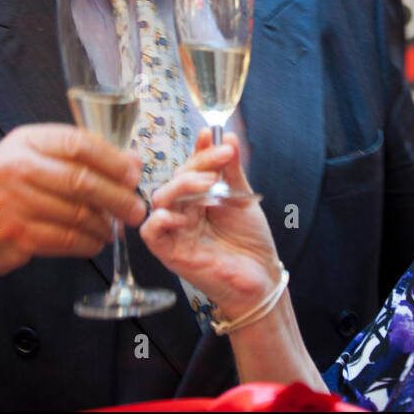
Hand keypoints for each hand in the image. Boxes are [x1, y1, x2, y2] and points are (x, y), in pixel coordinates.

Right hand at [0, 124, 145, 325]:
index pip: (79, 143)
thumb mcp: (27, 159)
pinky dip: (88, 243)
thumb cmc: (0, 193)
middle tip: (137, 209)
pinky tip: (95, 242)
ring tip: (115, 229)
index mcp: (25, 142)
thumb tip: (131, 161)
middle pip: (83, 181)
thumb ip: (74, 157)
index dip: (113, 159)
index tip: (135, 173)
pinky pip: (67, 240)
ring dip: (105, 225)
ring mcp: (15, 203)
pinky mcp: (17, 236)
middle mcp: (17, 168)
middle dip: (118, 197)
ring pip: (78, 214)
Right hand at [140, 132, 281, 320]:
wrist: (261, 277)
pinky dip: (160, 220)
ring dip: (182, 185)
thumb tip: (229, 137)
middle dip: (198, 164)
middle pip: (176, 178)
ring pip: (161, 199)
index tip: (215, 136)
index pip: (191, 168)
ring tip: (209, 182)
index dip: (200, 151)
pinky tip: (180, 215)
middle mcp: (183, 211)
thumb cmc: (250, 240)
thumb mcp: (242, 198)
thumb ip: (231, 170)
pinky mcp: (170, 252)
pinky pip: (151, 233)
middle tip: (222, 157)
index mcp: (198, 197)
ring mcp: (175, 231)